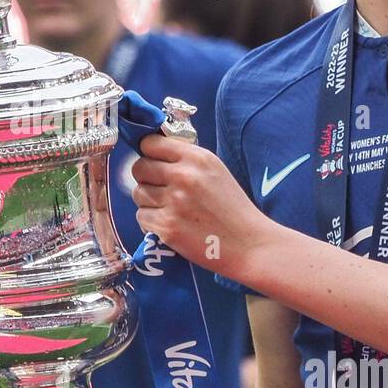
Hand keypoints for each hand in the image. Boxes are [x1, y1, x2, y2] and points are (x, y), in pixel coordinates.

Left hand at [131, 133, 261, 281]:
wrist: (249, 244)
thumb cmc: (232, 208)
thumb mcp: (215, 171)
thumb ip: (186, 159)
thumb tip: (151, 153)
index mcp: (197, 158)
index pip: (150, 143)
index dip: (149, 154)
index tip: (154, 164)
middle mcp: (183, 176)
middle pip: (139, 168)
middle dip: (146, 178)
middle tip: (161, 190)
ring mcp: (174, 202)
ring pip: (138, 193)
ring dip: (148, 202)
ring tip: (169, 210)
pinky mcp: (167, 227)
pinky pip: (142, 217)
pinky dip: (151, 222)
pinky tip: (170, 225)